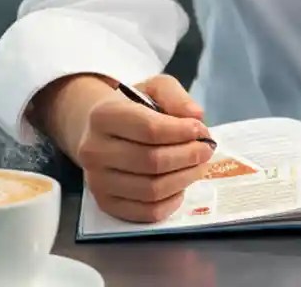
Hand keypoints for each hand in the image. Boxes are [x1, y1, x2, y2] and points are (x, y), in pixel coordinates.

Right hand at [75, 75, 214, 222]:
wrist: (102, 131)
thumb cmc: (133, 108)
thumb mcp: (155, 88)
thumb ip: (176, 96)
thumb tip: (196, 116)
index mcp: (103, 116)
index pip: (150, 129)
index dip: (182, 132)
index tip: (201, 130)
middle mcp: (94, 151)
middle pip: (153, 162)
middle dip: (189, 156)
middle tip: (206, 149)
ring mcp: (97, 181)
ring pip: (152, 190)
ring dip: (185, 178)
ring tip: (198, 165)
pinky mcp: (106, 204)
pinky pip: (147, 212)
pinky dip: (172, 202)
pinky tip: (181, 185)